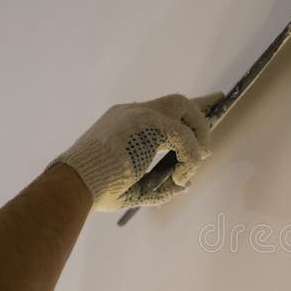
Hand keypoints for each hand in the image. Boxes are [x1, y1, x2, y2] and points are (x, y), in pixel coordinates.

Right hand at [51, 93, 222, 210]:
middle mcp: (133, 113)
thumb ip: (160, 183)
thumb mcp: (135, 187)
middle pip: (178, 102)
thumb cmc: (98, 189)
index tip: (215, 100)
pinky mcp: (149, 124)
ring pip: (184, 110)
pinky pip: (184, 135)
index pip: (162, 110)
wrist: (75, 184)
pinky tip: (181, 175)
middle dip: (200, 120)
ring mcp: (141, 115)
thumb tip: (185, 182)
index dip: (190, 109)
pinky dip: (189, 157)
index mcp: (125, 123)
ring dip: (197, 138)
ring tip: (195, 163)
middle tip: (205, 151)